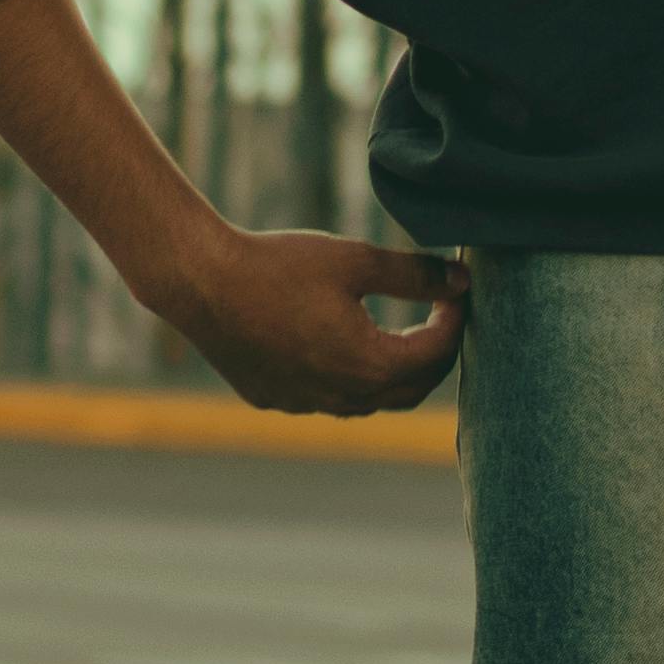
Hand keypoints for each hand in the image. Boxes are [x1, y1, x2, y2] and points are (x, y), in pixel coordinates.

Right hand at [156, 224, 470, 415]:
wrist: (202, 283)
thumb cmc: (280, 266)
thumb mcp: (357, 260)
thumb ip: (415, 274)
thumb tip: (461, 280)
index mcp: (369, 366)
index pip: (436, 354)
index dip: (455, 320)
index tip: (455, 291)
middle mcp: (341, 398)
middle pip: (411, 390)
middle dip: (434, 356)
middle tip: (441, 318)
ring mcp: (304, 404)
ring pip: (369, 401)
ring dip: (392, 373)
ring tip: (399, 334)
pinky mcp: (275, 399)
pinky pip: (326, 399)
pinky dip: (348, 379)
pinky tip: (340, 344)